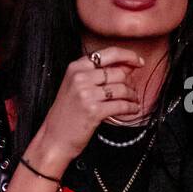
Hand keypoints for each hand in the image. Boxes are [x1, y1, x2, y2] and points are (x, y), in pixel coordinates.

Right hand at [28, 47, 144, 175]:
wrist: (54, 138)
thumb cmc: (66, 114)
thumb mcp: (75, 86)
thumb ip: (95, 74)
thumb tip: (126, 66)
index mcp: (76, 67)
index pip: (109, 54)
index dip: (128, 56)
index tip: (138, 62)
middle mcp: (80, 78)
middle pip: (118, 72)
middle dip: (130, 82)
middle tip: (132, 90)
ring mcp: (86, 94)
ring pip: (122, 88)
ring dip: (132, 96)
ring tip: (132, 101)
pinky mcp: (93, 111)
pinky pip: (121, 105)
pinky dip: (131, 108)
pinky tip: (132, 110)